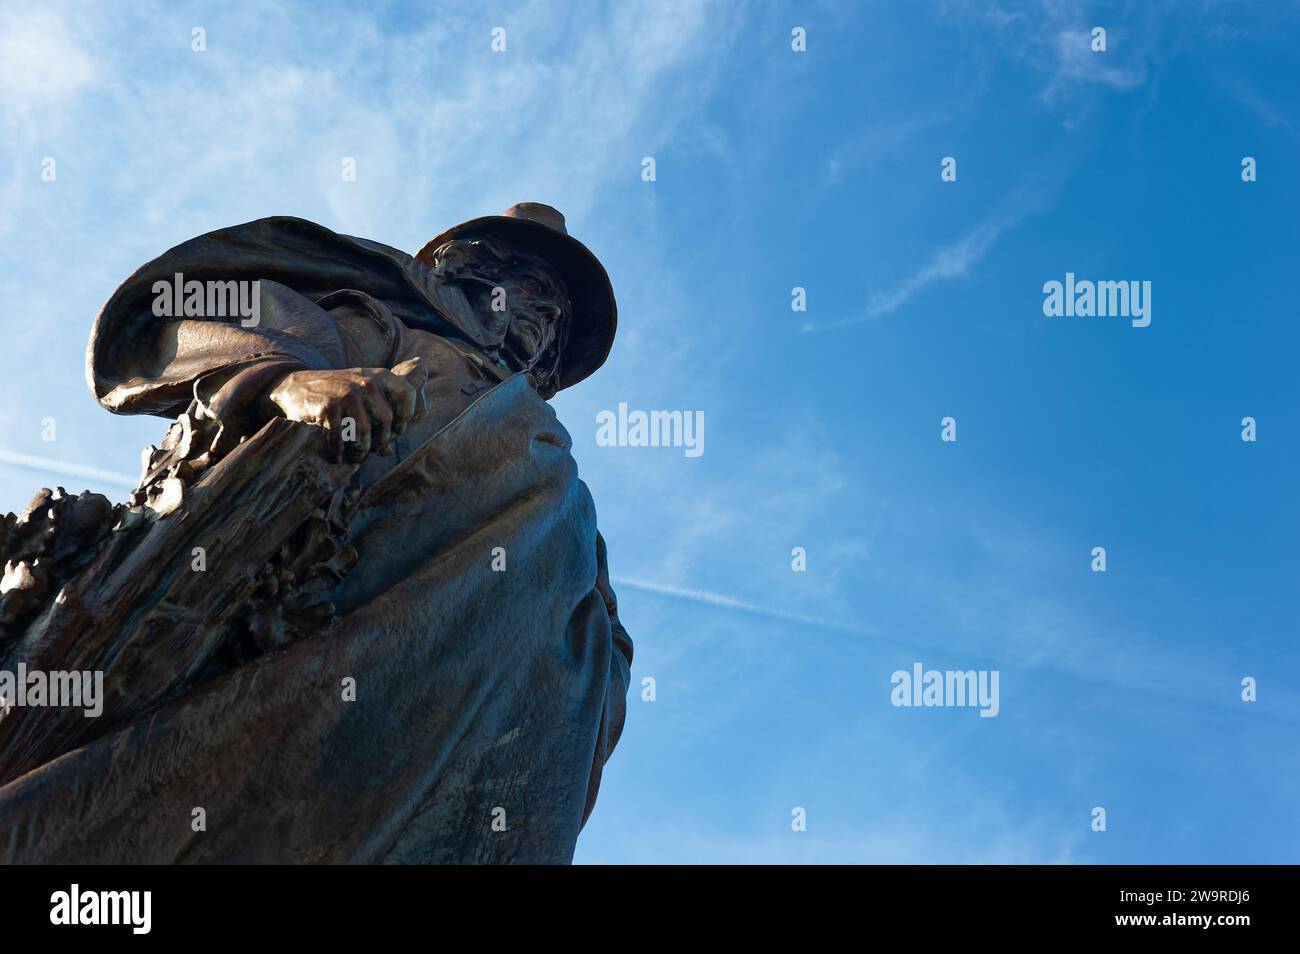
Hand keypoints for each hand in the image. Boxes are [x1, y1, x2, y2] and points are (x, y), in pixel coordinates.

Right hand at [266, 358, 426, 461]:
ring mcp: (346, 393)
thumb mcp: (361, 392)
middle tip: (371, 452)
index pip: (408, 393)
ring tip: (355, 458)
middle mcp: (366, 382)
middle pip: (387, 419)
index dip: (406, 416)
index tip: (397, 430)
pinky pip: (340, 437)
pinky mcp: (328, 406)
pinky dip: (339, 451)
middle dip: (381, 441)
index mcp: (379, 377)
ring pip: (365, 431)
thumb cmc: (334, 395)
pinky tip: (336, 456)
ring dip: (360, 451)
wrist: (294, 387)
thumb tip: (389, 450)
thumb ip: (380, 411)